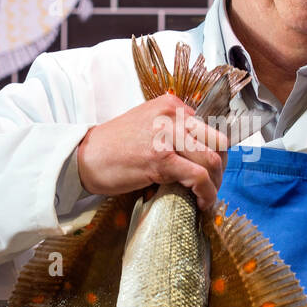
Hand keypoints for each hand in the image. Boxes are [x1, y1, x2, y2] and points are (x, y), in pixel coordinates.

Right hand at [76, 93, 230, 210]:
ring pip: (212, 159)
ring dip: (215, 182)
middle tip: (214, 183)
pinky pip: (198, 176)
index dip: (217, 151)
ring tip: (208, 195)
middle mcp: (172, 114)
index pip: (211, 127)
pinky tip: (202, 202)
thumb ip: (174, 130)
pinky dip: (206, 192)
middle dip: (221, 166)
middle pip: (218, 141)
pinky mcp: (162, 158)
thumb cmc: (114, 146)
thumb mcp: (148, 125)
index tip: (214, 169)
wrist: (85, 157)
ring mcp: (167, 135)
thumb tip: (201, 151)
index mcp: (171, 104)